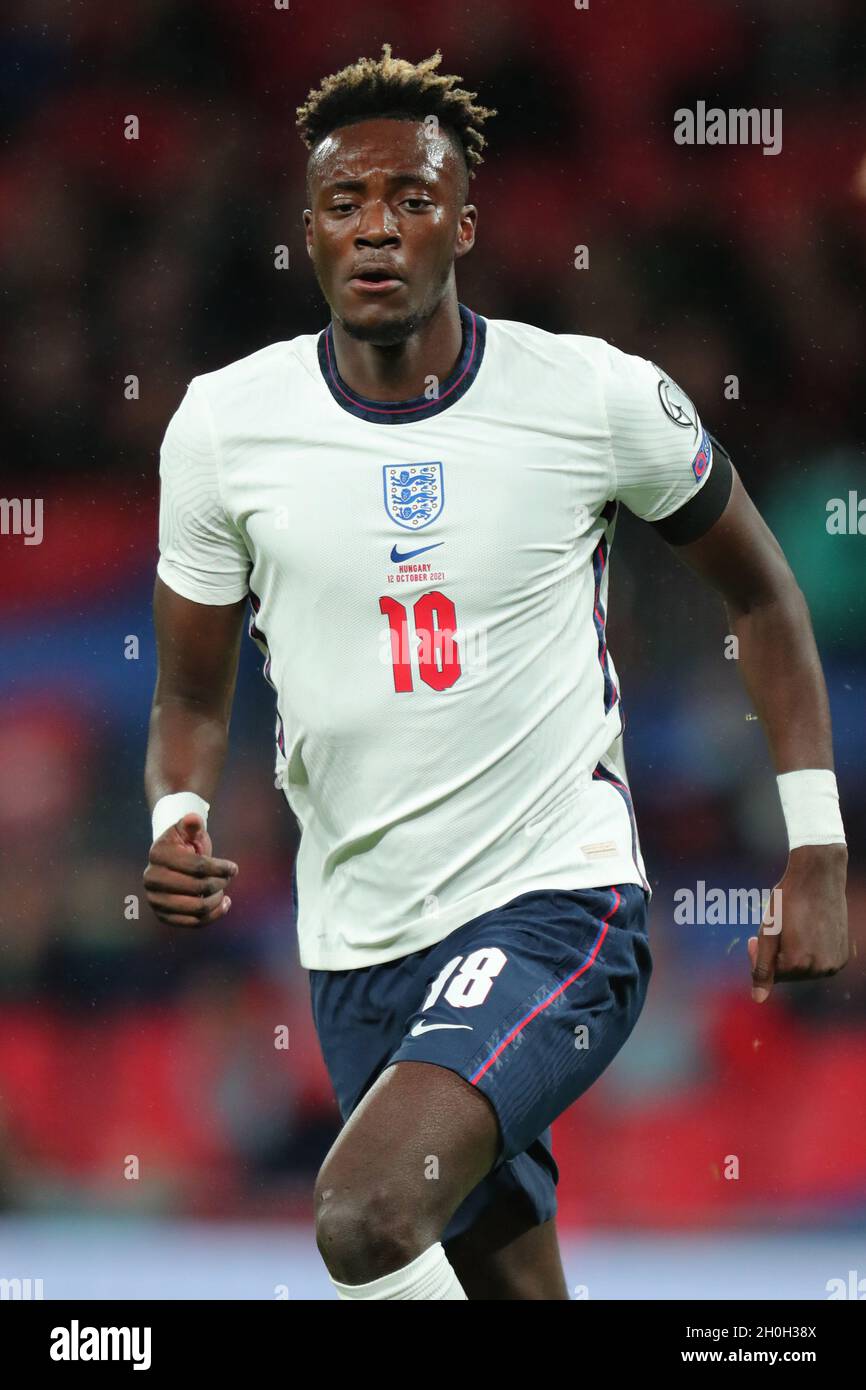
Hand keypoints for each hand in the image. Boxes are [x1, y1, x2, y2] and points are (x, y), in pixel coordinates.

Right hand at [143, 812, 237, 927]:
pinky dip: (213, 916)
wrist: (171, 862)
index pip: (197, 866)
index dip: (220, 868)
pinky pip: (193, 923)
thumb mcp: (188, 830)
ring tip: (223, 890)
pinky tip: (223, 903)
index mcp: (158, 854)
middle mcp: (151, 879)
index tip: (234, 868)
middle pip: (198, 887)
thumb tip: (194, 818)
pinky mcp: (163, 916)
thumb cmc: (184, 843)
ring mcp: (155, 899)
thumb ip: (192, 824)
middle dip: (220, 882)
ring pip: (197, 908)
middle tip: (228, 878)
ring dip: (216, 900)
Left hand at [748, 843, 847, 1002]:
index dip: (759, 955)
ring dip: (794, 954)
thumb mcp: (768, 932)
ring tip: (794, 929)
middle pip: (788, 974)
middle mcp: (818, 969)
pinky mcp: (843, 956)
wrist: (818, 877)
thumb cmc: (787, 901)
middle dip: (777, 956)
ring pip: (804, 969)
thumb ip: (762, 968)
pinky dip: (811, 952)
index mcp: (795, 964)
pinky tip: (809, 931)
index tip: (756, 936)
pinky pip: (820, 962)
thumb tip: (757, 1000)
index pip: (770, 974)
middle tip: (775, 930)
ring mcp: (834, 964)